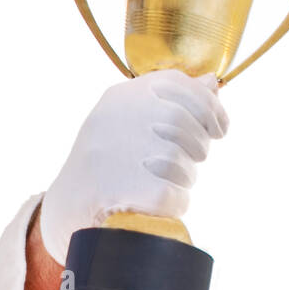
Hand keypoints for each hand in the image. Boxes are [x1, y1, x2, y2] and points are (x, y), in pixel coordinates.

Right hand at [39, 70, 229, 264]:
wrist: (69, 207)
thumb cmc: (112, 161)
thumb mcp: (135, 122)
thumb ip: (174, 102)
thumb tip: (212, 82)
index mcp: (121, 96)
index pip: (178, 83)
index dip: (209, 107)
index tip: (220, 129)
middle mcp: (116, 118)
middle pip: (183, 122)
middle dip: (198, 146)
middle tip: (194, 160)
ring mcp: (117, 152)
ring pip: (180, 161)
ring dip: (185, 177)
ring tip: (166, 182)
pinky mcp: (124, 188)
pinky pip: (174, 195)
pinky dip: (176, 203)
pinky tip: (161, 203)